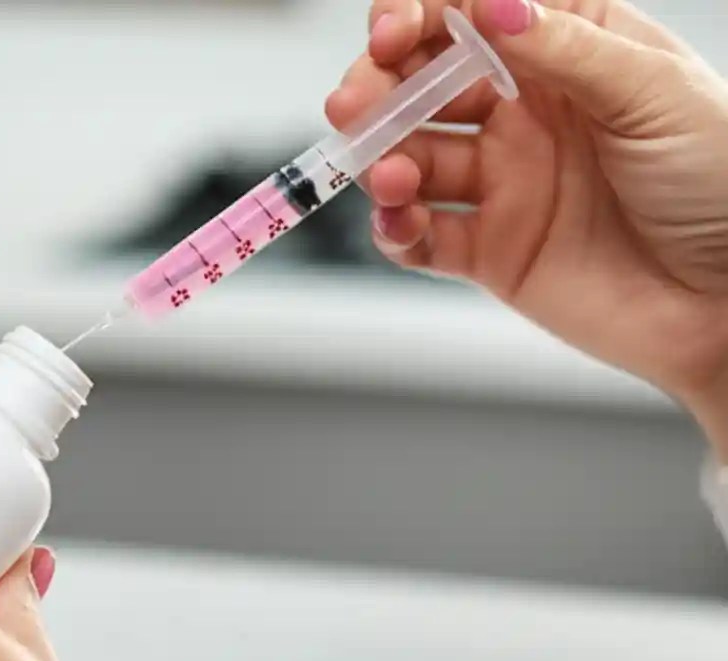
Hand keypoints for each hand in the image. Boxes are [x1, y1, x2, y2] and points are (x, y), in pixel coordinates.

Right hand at [328, 0, 727, 457]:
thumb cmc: (724, 187)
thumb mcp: (655, 95)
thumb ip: (568, 48)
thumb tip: (491, 4)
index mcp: (567, 55)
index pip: (469, 18)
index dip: (419, 15)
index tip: (393, 31)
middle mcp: (525, 113)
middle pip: (422, 85)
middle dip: (377, 89)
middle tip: (354, 106)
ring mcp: (503, 182)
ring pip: (411, 159)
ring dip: (382, 160)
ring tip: (388, 175)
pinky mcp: (490, 250)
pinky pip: (420, 235)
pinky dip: (394, 226)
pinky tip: (396, 218)